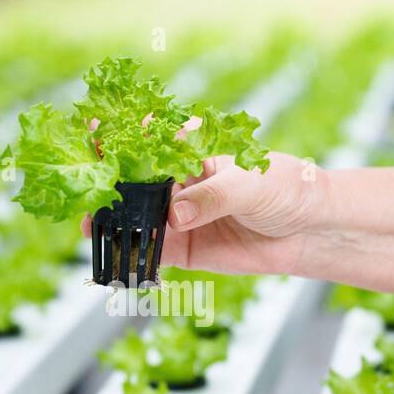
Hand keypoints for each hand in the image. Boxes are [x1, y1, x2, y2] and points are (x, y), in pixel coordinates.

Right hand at [80, 152, 325, 274]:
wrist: (309, 230)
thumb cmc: (285, 189)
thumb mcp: (250, 186)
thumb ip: (212, 198)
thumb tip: (175, 215)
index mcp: (194, 153)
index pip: (152, 142)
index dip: (122, 139)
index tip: (96, 136)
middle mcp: (180, 184)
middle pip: (136, 184)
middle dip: (109, 187)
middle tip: (85, 192)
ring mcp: (180, 217)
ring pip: (138, 220)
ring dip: (113, 224)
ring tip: (90, 228)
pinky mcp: (185, 249)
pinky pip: (153, 253)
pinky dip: (133, 257)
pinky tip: (115, 257)